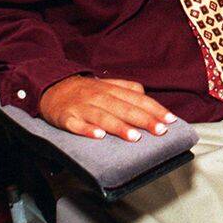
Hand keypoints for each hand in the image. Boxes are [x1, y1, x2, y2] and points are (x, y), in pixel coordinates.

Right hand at [39, 75, 176, 141]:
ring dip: (119, 127)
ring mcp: (82, 107)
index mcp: (112, 89)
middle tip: (160, 131)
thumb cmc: (86, 90)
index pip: (138, 99)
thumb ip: (129, 90)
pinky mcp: (66, 117)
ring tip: (135, 137)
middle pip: (124, 108)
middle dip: (143, 119)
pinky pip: (76, 125)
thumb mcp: (109, 85)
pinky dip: (87, 130)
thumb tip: (148, 97)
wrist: (52, 86)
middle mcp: (100, 96)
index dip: (155, 109)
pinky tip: (98, 137)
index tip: (170, 120)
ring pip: (103, 116)